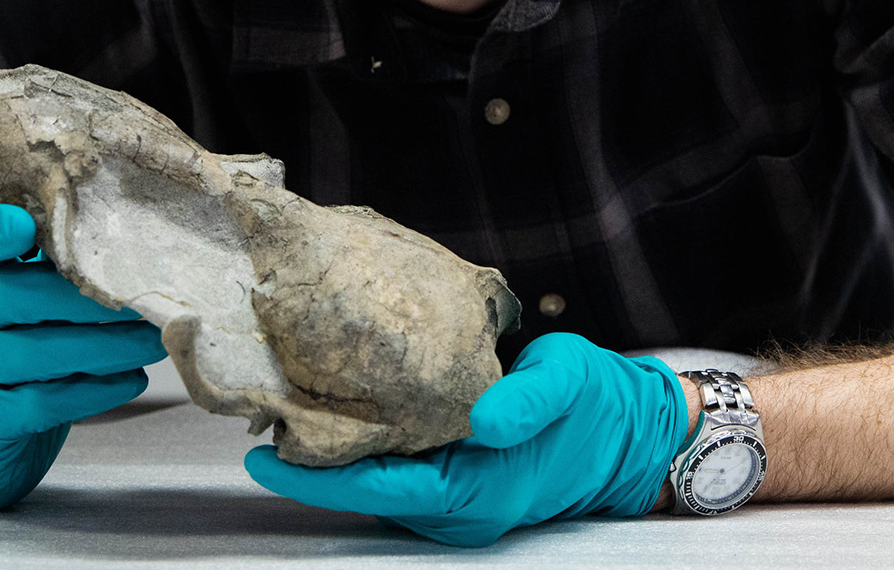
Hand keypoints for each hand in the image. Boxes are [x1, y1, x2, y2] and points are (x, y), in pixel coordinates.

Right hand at [0, 203, 165, 509]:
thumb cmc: (15, 333)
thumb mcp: (21, 285)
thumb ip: (53, 255)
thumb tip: (124, 235)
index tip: (25, 224)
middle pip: (5, 298)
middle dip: (81, 299)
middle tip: (140, 300)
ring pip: (29, 354)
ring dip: (102, 347)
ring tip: (151, 341)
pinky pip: (40, 403)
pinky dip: (92, 391)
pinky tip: (130, 379)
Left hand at [244, 332, 688, 546]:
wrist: (634, 434)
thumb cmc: (597, 405)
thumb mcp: (568, 382)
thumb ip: (527, 400)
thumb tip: (482, 419)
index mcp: (478, 492)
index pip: (379, 488)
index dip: (318, 476)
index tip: (264, 454)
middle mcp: (459, 511)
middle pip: (365, 491)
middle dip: (312, 461)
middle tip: (259, 412)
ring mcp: (457, 505)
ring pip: (377, 485)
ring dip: (334, 455)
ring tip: (285, 406)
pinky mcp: (457, 488)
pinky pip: (397, 474)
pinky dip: (365, 449)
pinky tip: (342, 409)